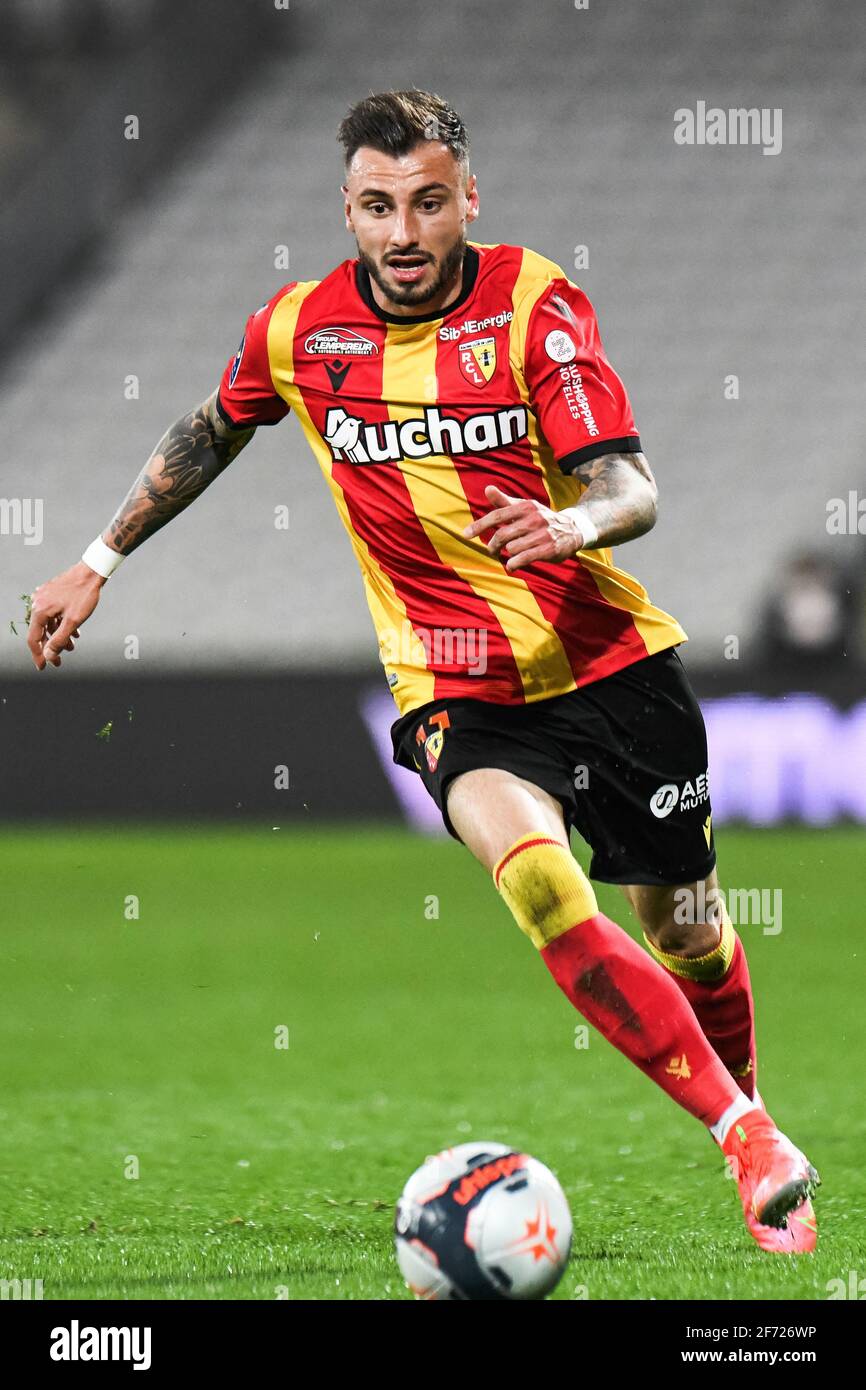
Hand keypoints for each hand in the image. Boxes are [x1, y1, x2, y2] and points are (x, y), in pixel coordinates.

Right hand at [27, 561, 105, 669]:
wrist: (93, 571)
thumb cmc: (84, 595)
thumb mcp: (73, 621)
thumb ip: (59, 640)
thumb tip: (49, 655)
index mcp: (39, 610)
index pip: (34, 639)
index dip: (38, 655)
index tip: (43, 667)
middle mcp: (38, 602)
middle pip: (41, 631)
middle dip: (51, 646)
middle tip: (60, 660)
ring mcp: (44, 596)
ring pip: (48, 623)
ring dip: (59, 636)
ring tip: (72, 645)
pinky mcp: (52, 593)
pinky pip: (53, 614)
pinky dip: (61, 624)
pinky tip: (75, 631)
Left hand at [462, 485, 583, 571]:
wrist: (572, 530)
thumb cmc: (541, 519)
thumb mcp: (524, 508)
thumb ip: (504, 501)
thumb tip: (487, 489)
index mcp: (526, 507)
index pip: (497, 515)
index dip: (479, 525)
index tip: (465, 535)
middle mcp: (534, 518)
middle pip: (502, 534)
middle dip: (493, 545)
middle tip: (492, 550)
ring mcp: (543, 534)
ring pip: (512, 548)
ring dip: (507, 554)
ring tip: (510, 554)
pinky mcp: (549, 549)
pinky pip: (524, 559)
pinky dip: (514, 564)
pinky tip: (512, 566)